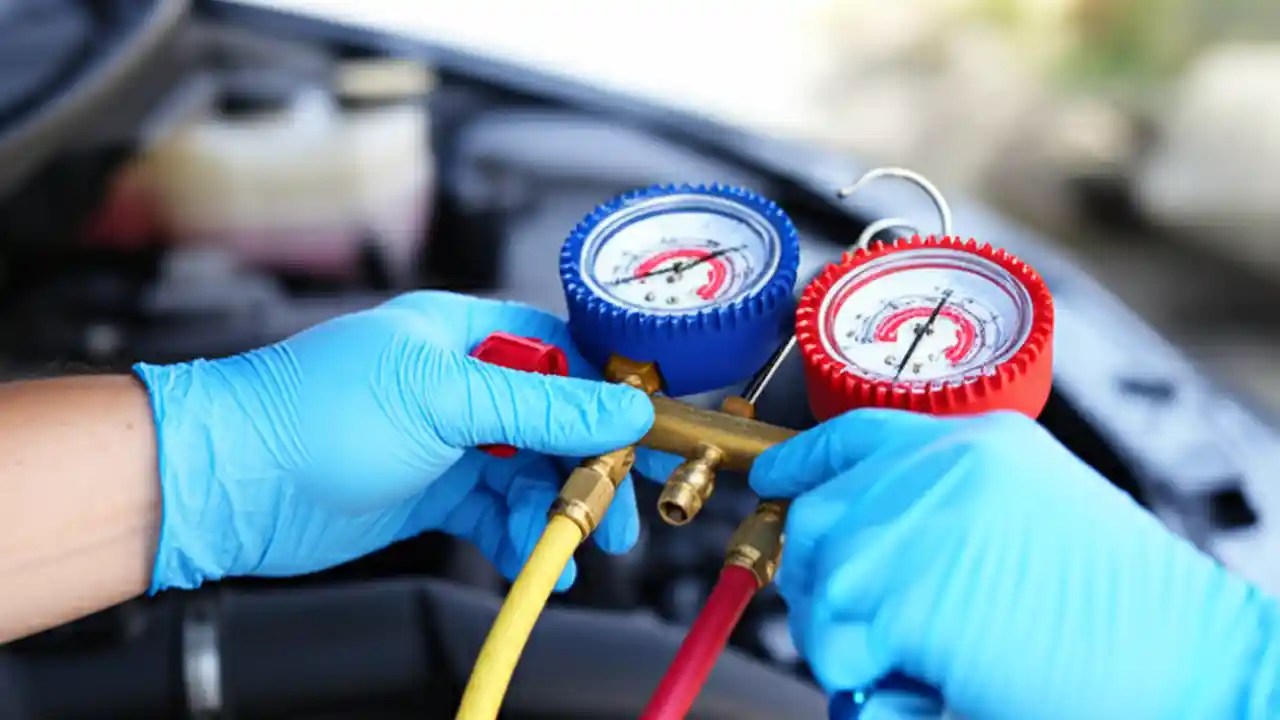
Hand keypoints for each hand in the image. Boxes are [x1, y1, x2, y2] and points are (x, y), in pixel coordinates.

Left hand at [134, 291, 653, 591]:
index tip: (646, 428)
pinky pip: (496, 511)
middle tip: (620, 506)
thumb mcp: (443, 400)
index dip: (609, 390)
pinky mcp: (431, 488)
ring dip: (555, 508)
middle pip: (555, 419)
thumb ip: (541, 408)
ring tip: (570, 542)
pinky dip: (520, 533)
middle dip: (589, 464)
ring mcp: (446, 438)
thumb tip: (621, 407)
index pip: (562, 351)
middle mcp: (460, 381)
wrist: (230, 482)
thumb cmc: (311, 411)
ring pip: (529, 471)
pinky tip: (536, 556)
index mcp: (463, 331)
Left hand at [750, 410, 1278, 718]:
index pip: (851, 434)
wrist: (1188, 656)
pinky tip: (940, 680)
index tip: (773, 477)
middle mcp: (933, 468)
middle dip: (823, 581)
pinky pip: (838, 651)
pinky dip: (873, 685)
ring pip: (817, 589)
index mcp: (973, 437)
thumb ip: (944, 504)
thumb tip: (861, 540)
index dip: (801, 462)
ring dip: (853, 641)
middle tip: (872, 628)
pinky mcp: (903, 596)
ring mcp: (911, 526)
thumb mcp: (1031, 508)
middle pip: (815, 517)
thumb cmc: (1123, 604)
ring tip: (928, 659)